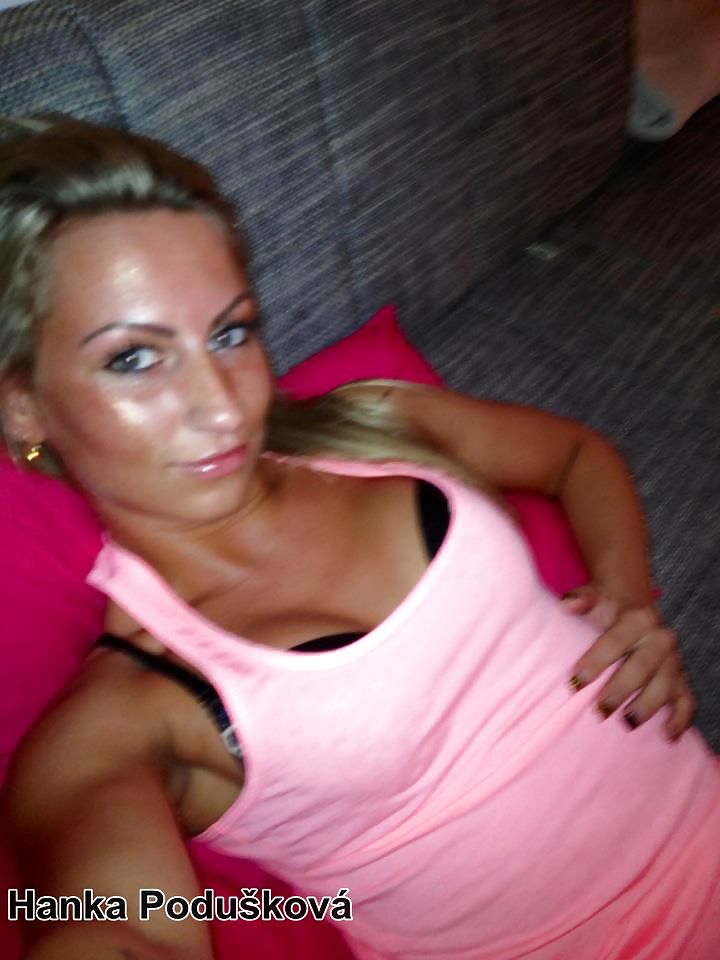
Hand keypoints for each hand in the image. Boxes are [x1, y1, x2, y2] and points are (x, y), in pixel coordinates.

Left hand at [563, 586, 694, 741]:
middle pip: (642, 667)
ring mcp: (673, 660)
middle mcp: (660, 639)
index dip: (596, 662)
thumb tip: (567, 605)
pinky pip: (686, 700)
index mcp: (638, 619)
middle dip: (621, 690)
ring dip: (648, 706)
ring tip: (628, 724)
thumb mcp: (594, 597)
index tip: (575, 683)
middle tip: (600, 710)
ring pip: (665, 686)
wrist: (634, 603)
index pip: (616, 642)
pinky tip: (668, 737)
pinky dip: (680, 719)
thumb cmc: (608, 606)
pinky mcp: (680, 678)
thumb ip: (581, 600)